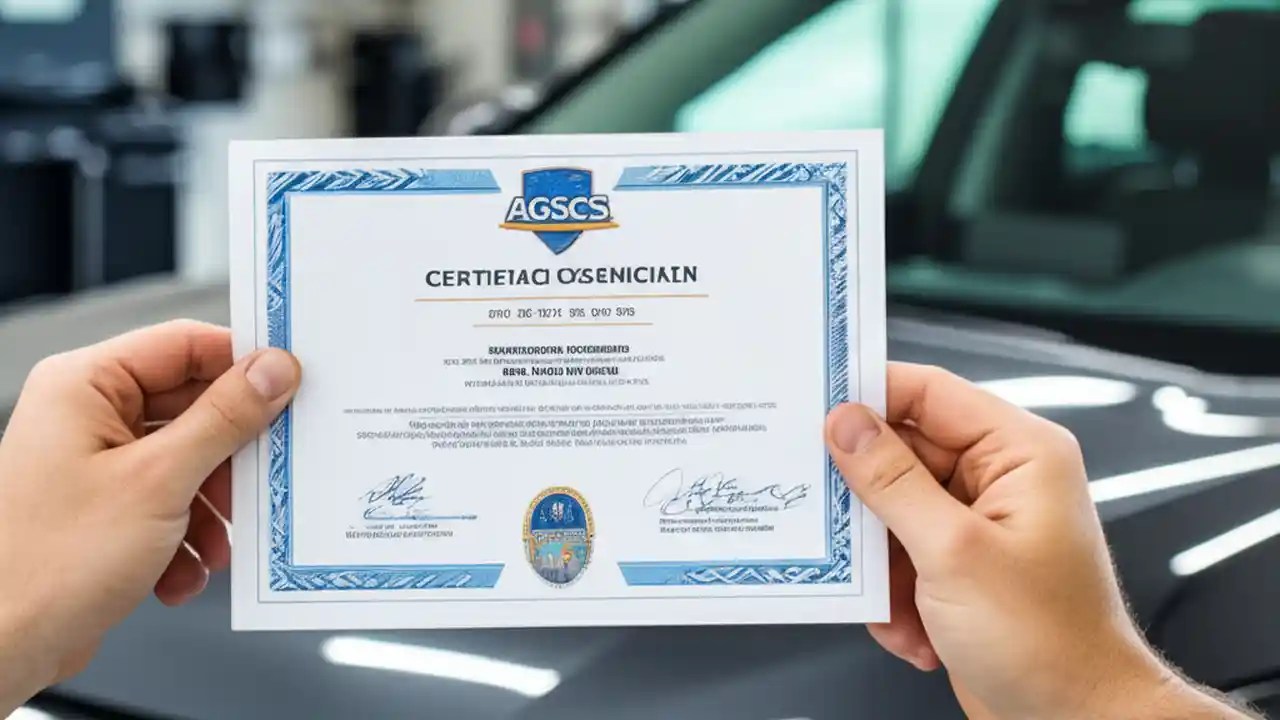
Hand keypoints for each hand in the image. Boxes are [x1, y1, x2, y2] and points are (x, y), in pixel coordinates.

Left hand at [0, 321, 299, 710]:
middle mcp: (85, 413)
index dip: (241, 364)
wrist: (4, 646)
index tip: (290, 386)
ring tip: (213, 545)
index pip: (184, 344)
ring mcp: (94, 460)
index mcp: (85, 385)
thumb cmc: (49, 563)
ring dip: (211, 507)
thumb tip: (272, 371)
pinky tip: (181, 570)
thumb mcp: (160, 481)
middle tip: (262, 479)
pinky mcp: (104, 503)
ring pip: (187, 459)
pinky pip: (169, 499)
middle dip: (229, 457)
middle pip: (192, 406)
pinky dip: (186, 534)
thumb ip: (225, 419)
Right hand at [826, 363, 1253, 719]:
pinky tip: (914, 629)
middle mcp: (1000, 479)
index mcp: (1019, 452)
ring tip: (894, 599)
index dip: (869, 395)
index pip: (929, 392)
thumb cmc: (1051, 644)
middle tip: (831, 517)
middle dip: (867, 498)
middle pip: (901, 452)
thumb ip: (892, 481)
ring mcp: (978, 524)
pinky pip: (899, 554)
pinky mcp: (959, 565)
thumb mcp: (953, 553)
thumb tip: (847, 425)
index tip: (814, 406)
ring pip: (891, 510)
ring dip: (881, 561)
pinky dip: (894, 593)